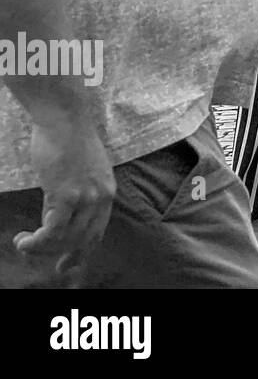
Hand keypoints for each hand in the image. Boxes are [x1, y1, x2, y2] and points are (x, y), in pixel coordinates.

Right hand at [13, 114, 115, 276]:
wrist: (64, 117)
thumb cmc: (65, 139)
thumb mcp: (78, 172)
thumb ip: (73, 195)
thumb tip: (54, 218)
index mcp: (107, 191)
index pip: (98, 231)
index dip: (81, 252)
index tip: (65, 265)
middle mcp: (102, 196)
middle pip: (83, 240)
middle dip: (58, 254)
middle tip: (33, 252)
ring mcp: (86, 196)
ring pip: (66, 238)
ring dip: (42, 247)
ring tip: (24, 242)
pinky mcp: (67, 193)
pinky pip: (53, 230)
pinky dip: (37, 241)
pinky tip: (24, 239)